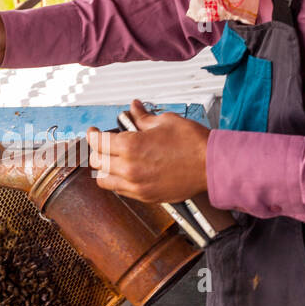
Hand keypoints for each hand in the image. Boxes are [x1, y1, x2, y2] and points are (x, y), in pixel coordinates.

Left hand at [88, 99, 209, 202]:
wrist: (212, 166)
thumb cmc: (193, 143)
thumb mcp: (165, 121)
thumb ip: (143, 117)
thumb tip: (134, 109)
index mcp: (131, 147)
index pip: (98, 142)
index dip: (92, 134)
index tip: (93, 131)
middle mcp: (129, 169)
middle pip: (97, 162)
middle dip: (97, 150)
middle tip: (102, 144)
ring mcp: (136, 186)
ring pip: (105, 181)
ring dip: (104, 169)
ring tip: (111, 160)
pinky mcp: (146, 197)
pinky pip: (121, 191)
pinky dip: (118, 181)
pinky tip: (125, 172)